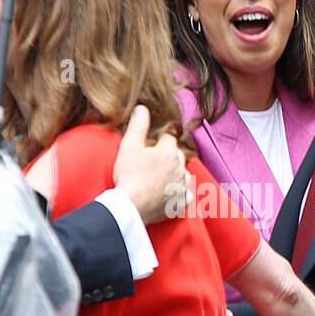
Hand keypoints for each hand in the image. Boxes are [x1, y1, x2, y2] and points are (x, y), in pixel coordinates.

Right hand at [112, 104, 189, 223]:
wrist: (129, 207)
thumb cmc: (128, 176)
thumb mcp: (129, 146)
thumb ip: (138, 125)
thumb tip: (142, 108)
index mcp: (169, 152)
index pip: (168, 138)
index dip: (157, 140)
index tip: (149, 147)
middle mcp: (180, 168)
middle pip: (177, 155)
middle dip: (167, 156)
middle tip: (151, 163)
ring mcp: (183, 186)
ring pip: (183, 174)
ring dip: (175, 173)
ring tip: (159, 178)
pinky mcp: (182, 203)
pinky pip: (186, 194)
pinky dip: (179, 193)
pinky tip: (169, 193)